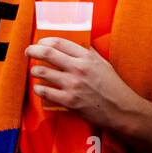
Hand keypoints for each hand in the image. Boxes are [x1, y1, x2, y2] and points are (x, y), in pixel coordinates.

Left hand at [27, 38, 141, 129]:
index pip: (59, 42)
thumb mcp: (103, 64)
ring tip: (35, 71)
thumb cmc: (114, 87)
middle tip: (28, 52)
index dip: (44, 40)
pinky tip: (39, 88)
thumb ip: (89, 53)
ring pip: (42, 72)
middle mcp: (79, 68)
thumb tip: (75, 42)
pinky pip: (45, 92)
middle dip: (32, 51)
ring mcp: (73, 85)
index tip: (39, 43)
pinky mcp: (70, 101)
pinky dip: (39, 89)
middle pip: (47, 53)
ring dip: (34, 71)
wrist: (123, 111)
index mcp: (87, 57)